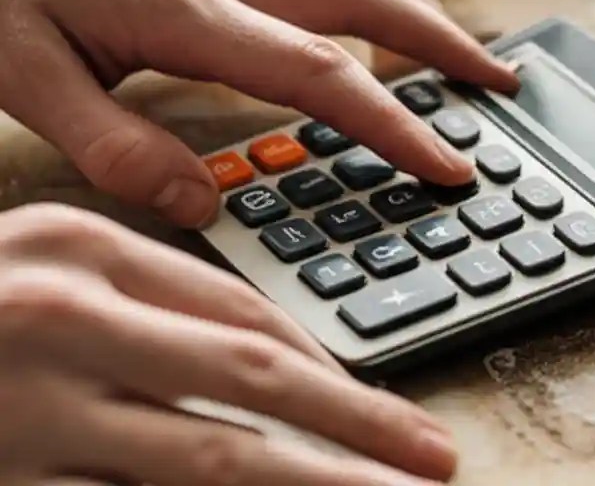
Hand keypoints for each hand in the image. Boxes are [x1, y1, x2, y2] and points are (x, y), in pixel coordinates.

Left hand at [0, 0, 517, 227]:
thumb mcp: (20, 81)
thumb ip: (114, 149)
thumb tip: (203, 204)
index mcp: (183, 8)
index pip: (319, 72)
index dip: (394, 123)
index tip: (448, 165)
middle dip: (445, 42)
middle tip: (503, 85)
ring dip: (419, 10)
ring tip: (465, 55)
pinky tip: (380, 20)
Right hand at [0, 204, 455, 484]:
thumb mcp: (41, 272)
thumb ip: (148, 297)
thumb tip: (275, 354)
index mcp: (81, 250)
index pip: (244, 310)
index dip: (334, 367)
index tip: (397, 411)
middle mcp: (62, 318)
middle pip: (253, 377)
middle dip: (361, 423)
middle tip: (435, 458)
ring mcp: (30, 407)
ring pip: (212, 458)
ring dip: (318, 485)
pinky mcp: (9, 481)